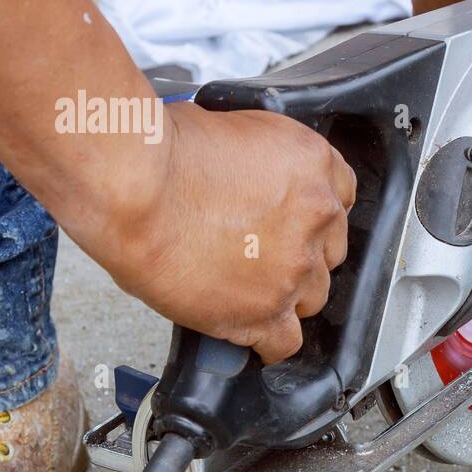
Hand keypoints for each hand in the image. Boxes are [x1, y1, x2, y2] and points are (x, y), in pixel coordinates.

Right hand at [81, 102, 355, 364]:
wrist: (133, 188)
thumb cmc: (162, 151)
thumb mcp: (231, 129)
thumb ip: (260, 164)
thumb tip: (249, 182)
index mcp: (313, 164)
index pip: (338, 200)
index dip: (311, 218)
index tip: (294, 225)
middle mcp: (317, 216)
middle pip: (327, 252)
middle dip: (297, 256)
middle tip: (260, 255)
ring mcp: (295, 268)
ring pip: (311, 298)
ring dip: (284, 297)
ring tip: (246, 292)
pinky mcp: (264, 311)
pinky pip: (285, 342)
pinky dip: (268, 343)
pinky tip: (251, 335)